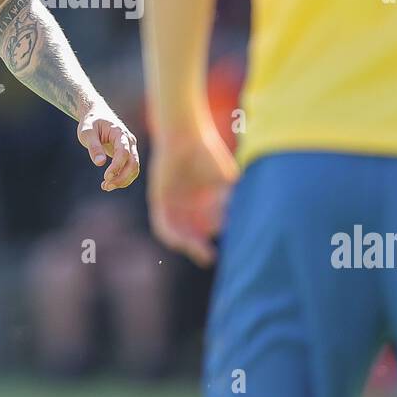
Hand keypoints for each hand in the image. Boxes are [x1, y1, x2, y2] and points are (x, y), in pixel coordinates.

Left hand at [77, 101, 140, 191]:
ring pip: (134, 168)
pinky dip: (123, 178)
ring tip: (105, 186)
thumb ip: (94, 146)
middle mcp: (129, 141)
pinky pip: (131, 169)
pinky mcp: (128, 154)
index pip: (123, 152)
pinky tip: (110, 182)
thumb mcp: (87, 132)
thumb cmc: (91, 122)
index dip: (116, 166)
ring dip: (123, 180)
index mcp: (120, 133)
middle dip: (121, 177)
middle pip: (133, 163)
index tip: (105, 177)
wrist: (97, 115)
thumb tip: (100, 163)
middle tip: (105, 186)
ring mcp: (130, 148)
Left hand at [147, 125, 236, 267]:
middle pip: (192, 232)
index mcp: (201, 200)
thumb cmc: (209, 155)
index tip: (224, 246)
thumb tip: (238, 226)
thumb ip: (232, 202)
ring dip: (188, 244)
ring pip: (178, 231)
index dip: (214, 238)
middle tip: (209, 258)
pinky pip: (162, 224)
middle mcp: (185, 204)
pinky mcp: (158, 200)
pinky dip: (171, 235)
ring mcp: (172, 203)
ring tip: (200, 253)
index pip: (206, 227)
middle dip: (200, 247)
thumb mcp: (226, 182)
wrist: (185, 137)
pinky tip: (181, 243)